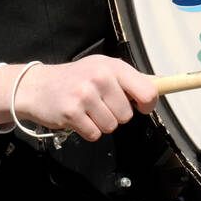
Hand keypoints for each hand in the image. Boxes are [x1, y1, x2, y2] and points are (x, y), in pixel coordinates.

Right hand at [9, 55, 157, 142]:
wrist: (37, 86)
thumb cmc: (75, 78)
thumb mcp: (104, 68)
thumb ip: (133, 78)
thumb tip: (162, 82)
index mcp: (113, 66)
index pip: (147, 91)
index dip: (148, 104)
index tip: (141, 106)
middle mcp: (100, 77)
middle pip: (127, 115)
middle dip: (116, 114)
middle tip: (100, 104)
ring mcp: (85, 95)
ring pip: (112, 126)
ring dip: (101, 123)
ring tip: (88, 110)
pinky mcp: (72, 113)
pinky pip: (95, 134)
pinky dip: (88, 131)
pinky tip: (79, 118)